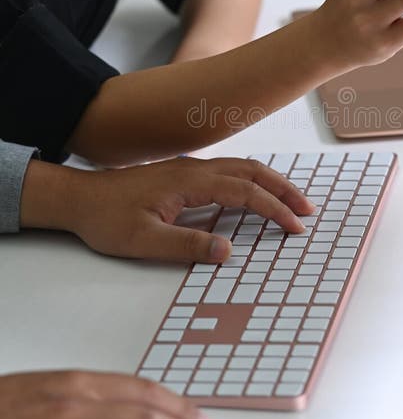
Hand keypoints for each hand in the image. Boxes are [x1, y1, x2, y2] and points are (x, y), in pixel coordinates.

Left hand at [21, 156, 313, 262]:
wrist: (79, 198)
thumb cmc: (106, 218)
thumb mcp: (143, 240)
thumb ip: (186, 245)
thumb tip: (228, 251)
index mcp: (189, 182)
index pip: (244, 192)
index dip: (274, 209)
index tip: (294, 227)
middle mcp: (194, 169)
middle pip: (251, 171)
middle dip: (283, 189)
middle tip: (306, 210)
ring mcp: (190, 169)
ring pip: (241, 168)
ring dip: (270, 183)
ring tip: (291, 202)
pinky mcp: (184, 175)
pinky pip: (229, 171)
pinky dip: (252, 181)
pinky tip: (255, 194)